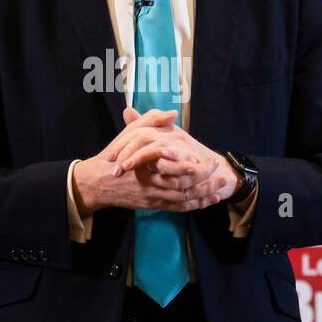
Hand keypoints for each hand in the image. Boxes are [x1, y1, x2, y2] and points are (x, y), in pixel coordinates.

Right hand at [72, 107, 237, 214]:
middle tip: (221, 175)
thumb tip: (172, 113)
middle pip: (184, 186)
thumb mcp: (131, 133)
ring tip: (221, 188)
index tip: (210, 160)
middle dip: (205, 182)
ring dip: (204, 195)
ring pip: (183, 200)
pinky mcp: (154, 205)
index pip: (177, 169)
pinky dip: (195, 205)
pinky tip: (208, 201)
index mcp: (148, 164)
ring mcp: (153, 196)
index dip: (196, 167)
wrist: (99, 182)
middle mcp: (152, 183)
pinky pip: (178, 208)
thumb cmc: (115, 155)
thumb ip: (151, 119)